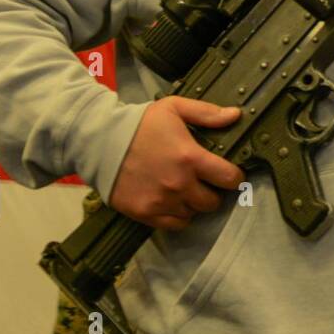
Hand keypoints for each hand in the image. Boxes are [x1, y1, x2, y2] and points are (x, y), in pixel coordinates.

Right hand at [109, 96, 246, 229]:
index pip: (229, 178)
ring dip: (194, 203)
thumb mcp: (174, 108)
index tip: (229, 173)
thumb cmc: (139, 123)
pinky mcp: (144, 213)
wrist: (98, 141)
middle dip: (213, 191)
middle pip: (213, 201)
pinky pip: (175, 224)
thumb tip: (236, 115)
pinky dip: (178, 216)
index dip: (234, 176)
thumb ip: (207, 113)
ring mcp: (162, 201)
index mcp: (190, 158)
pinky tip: (174, 202)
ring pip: (194, 213)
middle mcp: (179, 184)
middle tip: (205, 182)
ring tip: (186, 189)